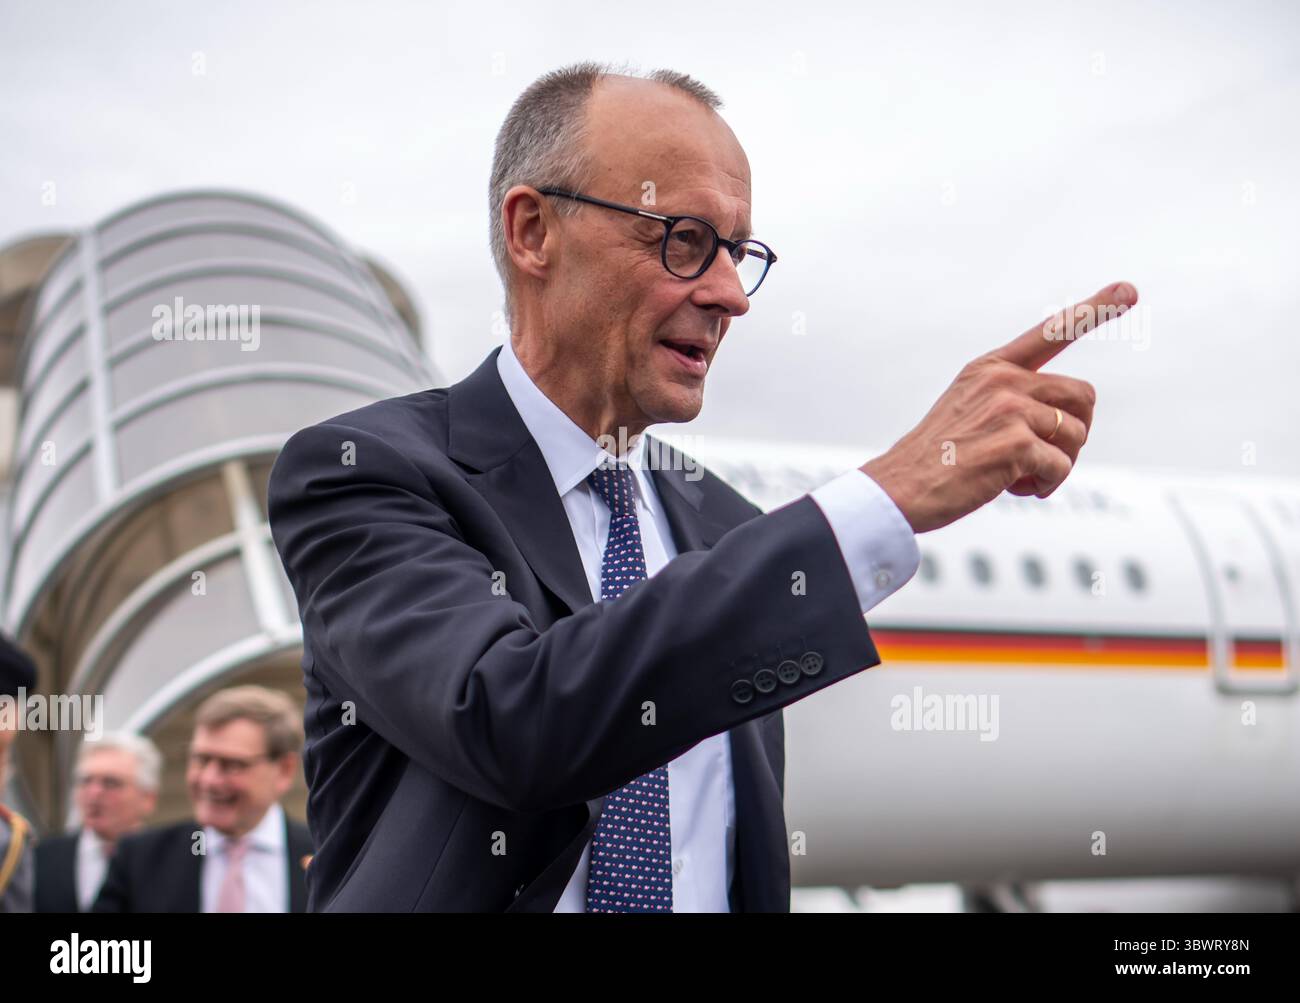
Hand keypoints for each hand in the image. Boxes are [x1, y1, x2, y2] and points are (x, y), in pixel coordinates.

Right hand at [861, 281, 1136, 533]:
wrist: (899, 488)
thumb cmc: (935, 459)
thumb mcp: (968, 411)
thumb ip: (1013, 402)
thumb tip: (1071, 422)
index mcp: (990, 368)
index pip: (1051, 333)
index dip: (1096, 309)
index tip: (1129, 290)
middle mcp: (1003, 380)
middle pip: (1082, 397)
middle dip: (1072, 433)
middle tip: (1040, 458)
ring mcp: (1010, 409)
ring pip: (1077, 434)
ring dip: (1057, 465)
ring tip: (1018, 476)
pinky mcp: (1017, 443)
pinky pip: (1061, 466)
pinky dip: (1045, 486)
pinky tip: (1012, 488)